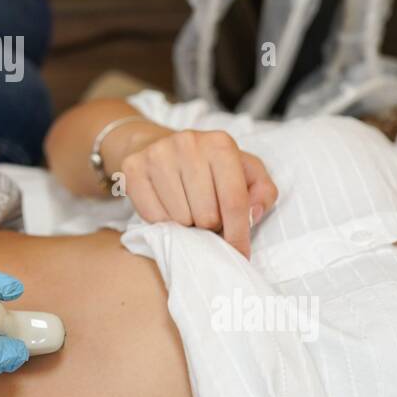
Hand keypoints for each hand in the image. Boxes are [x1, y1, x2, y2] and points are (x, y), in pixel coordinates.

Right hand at [110, 125, 277, 257]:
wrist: (159, 145)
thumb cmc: (209, 166)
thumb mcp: (246, 172)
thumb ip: (262, 192)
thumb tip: (252, 214)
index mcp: (220, 143)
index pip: (234, 201)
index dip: (238, 234)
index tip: (239, 253)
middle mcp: (188, 143)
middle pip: (206, 215)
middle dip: (210, 226)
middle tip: (207, 218)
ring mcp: (158, 154)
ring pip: (180, 219)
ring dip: (187, 224)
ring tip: (189, 210)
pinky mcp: (133, 168)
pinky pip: (153, 217)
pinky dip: (164, 221)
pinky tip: (169, 207)